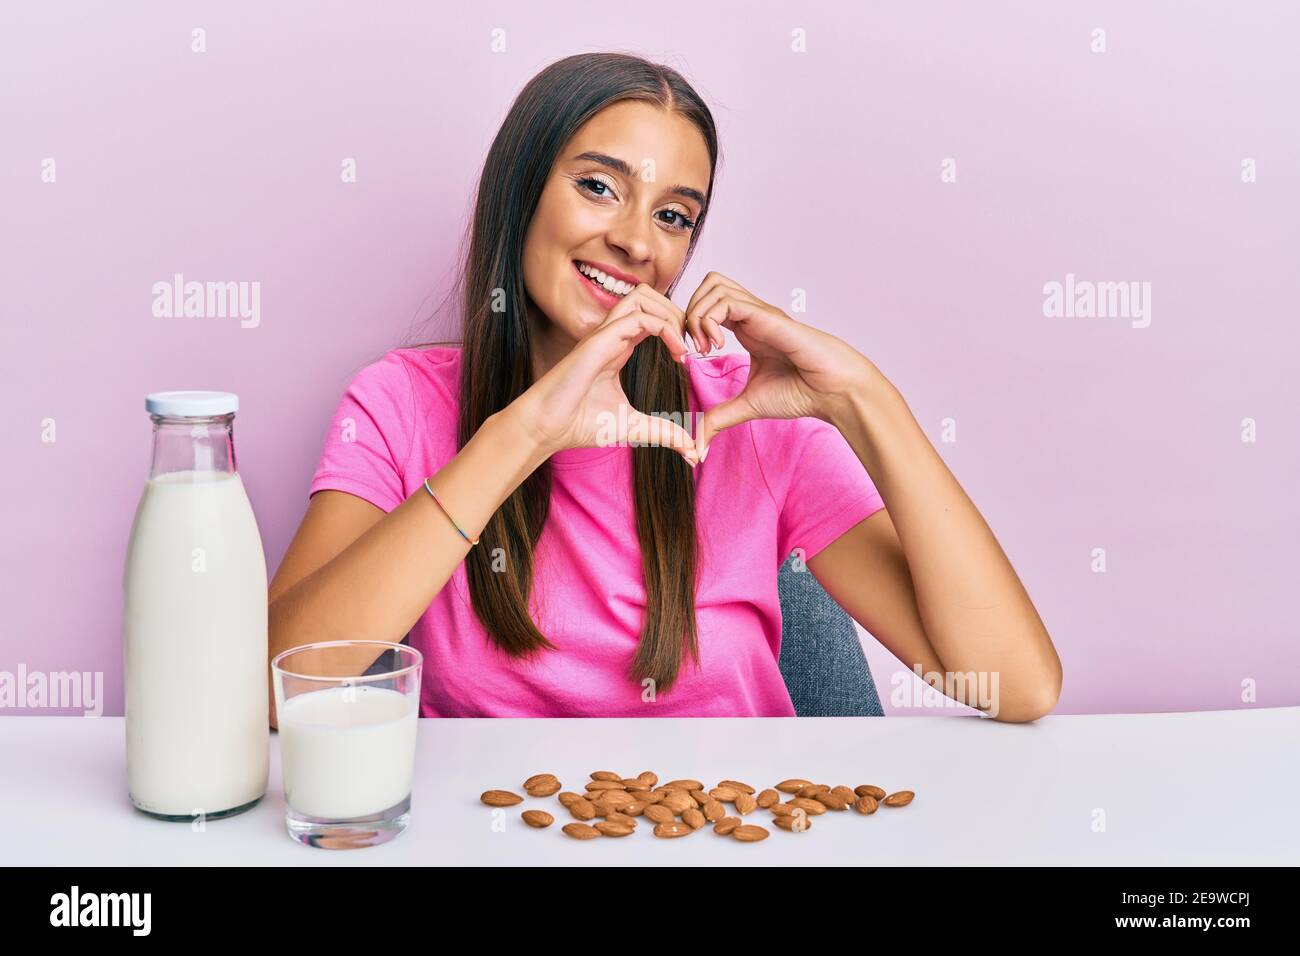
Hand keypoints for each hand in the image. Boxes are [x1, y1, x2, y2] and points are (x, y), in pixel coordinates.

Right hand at [517, 284, 700, 466]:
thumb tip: (692, 450)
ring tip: (684, 345)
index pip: (652, 317)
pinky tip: (676, 353)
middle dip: (679, 313)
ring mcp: (604, 334)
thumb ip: (664, 433)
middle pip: (650, 296)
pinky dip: (663, 327)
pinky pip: (637, 317)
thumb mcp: (634, 427)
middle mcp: (612, 335)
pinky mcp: (599, 341)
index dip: (677, 328)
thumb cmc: (579, 424)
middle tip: (695, 345)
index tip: (691, 357)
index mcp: (619, 347)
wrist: (546, 427)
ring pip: (642, 296)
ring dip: (671, 314)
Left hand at [684, 272, 881, 456]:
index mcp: (747, 329)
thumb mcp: (748, 406)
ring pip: (714, 285)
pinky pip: (727, 301)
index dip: (690, 325)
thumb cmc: (802, 392)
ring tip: (706, 347)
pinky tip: (718, 346)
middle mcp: (751, 316)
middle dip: (689, 312)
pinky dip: (711, 319)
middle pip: (708, 285)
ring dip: (698, 314)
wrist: (832, 391)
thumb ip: (721, 417)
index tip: (690, 357)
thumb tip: (698, 444)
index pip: (708, 305)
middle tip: (694, 347)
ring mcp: (759, 313)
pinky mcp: (767, 316)